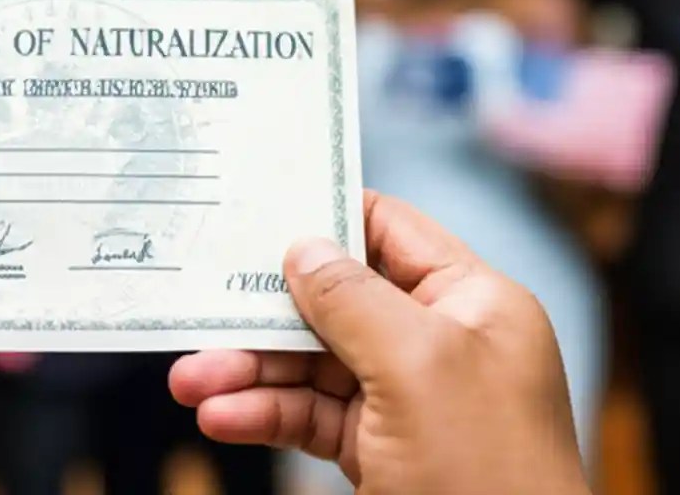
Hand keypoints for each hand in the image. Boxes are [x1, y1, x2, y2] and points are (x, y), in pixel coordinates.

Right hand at [170, 192, 588, 494]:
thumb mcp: (418, 369)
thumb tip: (303, 248)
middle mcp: (439, 342)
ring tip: (189, 383)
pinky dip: (265, 416)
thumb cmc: (489, 473)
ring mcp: (406, 400)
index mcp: (472, 303)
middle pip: (335, 305)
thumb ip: (353, 301)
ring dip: (249, 372)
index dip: (324, 216)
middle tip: (199, 312)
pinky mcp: (379, 451)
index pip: (389, 232)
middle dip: (263, 315)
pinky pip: (311, 417)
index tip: (256, 210)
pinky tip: (223, 418)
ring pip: (312, 366)